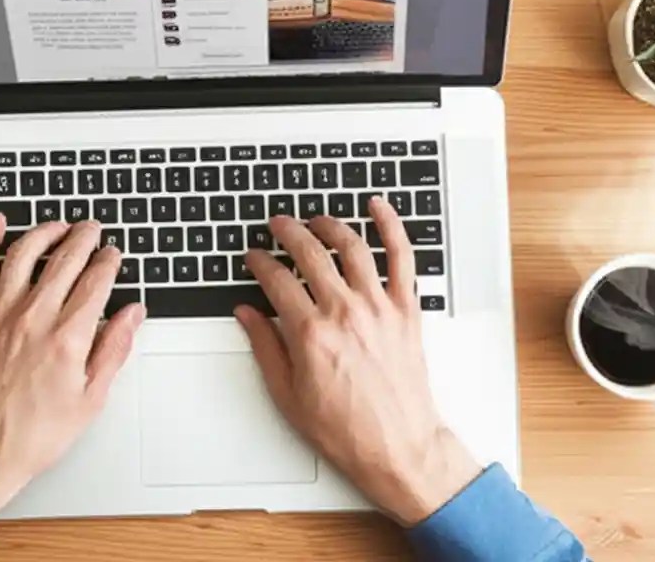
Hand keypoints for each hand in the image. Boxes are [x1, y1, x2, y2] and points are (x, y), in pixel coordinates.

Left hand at [0, 214, 145, 524]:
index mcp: (67, 338)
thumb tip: (132, 316)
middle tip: (92, 229)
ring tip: (58, 224)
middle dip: (83, 238)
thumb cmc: (32, 435)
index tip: (113, 254)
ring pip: (24, 253)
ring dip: (44, 231)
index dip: (108, 262)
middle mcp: (33, 318)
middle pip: (64, 259)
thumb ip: (114, 350)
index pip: (95, 282)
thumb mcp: (90, 400)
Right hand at [235, 197, 479, 525]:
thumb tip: (247, 315)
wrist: (397, 447)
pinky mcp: (406, 311)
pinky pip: (401, 258)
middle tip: (278, 226)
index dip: (259, 263)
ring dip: (330, 225)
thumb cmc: (345, 428)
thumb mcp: (288, 394)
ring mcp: (379, 308)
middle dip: (287, 233)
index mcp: (311, 333)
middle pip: (310, 254)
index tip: (254, 258)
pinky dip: (391, 227)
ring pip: (352, 247)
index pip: (276, 280)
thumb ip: (266, 346)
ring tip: (316, 220)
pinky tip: (379, 208)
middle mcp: (345, 313)